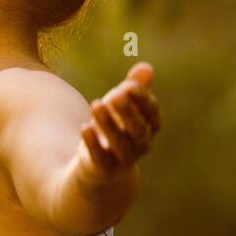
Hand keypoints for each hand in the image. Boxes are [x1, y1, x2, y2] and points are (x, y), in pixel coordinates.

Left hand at [76, 61, 161, 186]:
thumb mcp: (122, 105)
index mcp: (150, 127)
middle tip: (114, 95)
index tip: (129, 86)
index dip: (142, 100)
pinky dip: (93, 143)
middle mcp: (141, 144)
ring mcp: (124, 158)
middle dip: (127, 112)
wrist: (101, 164)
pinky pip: (101, 157)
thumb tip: (146, 67)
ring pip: (120, 143)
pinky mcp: (105, 168)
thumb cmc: (115, 126)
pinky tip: (84, 127)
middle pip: (138, 129)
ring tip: (96, 105)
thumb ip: (134, 87)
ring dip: (108, 124)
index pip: (152, 113)